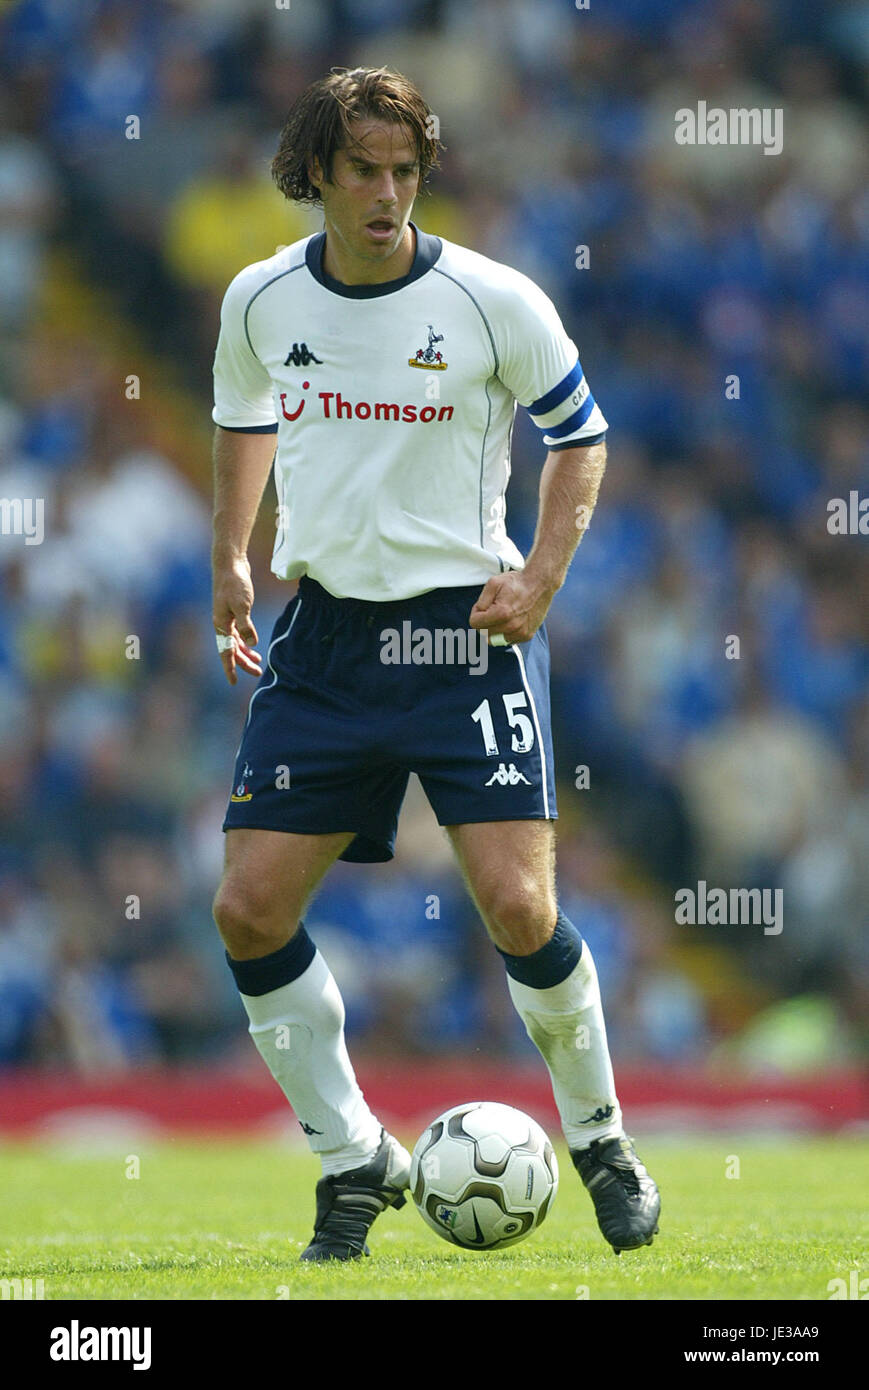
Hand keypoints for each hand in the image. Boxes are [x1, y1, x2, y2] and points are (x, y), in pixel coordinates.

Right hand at [213, 555, 262, 684]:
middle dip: (243, 663)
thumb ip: (246, 625)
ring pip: (235, 642)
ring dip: (245, 653)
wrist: (230, 564)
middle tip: (257, 673)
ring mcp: (227, 617)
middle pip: (232, 649)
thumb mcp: (242, 605)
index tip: (232, 682)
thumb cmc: (234, 583)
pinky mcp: (234, 611)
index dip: (230, 668)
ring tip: (257, 662)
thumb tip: (251, 644)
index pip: (225, 652)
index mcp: (221, 624)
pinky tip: (253, 644)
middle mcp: (222, 623)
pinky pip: (239, 632)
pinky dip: (245, 640)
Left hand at [469, 571, 555, 645]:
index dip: (476, 613)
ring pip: (495, 640)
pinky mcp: (527, 636)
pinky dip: (506, 632)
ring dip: (494, 629)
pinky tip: (511, 620)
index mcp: (501, 613)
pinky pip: (508, 640)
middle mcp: (511, 626)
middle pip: (484, 634)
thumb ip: (481, 601)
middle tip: (492, 610)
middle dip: (484, 622)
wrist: (540, 584)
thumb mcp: (493, 583)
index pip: (475, 624)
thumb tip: (479, 615)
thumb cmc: (517, 583)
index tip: (484, 606)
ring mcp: (520, 633)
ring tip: (502, 616)